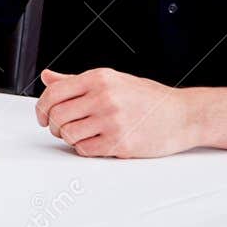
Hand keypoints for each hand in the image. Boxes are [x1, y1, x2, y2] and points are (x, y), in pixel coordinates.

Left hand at [35, 67, 198, 157]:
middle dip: (53, 124)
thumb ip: (76, 81)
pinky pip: (85, 149)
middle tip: (60, 127)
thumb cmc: (148, 98)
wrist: (184, 115)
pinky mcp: (120, 143)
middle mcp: (104, 97)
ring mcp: (112, 121)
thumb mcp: (112, 80)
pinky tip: (93, 142)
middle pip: (57, 114)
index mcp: (99, 78)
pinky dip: (83, 148)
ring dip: (67, 137)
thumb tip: (47, 77)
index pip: (54, 92)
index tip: (42, 115)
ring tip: (78, 134)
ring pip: (68, 133)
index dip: (41, 106)